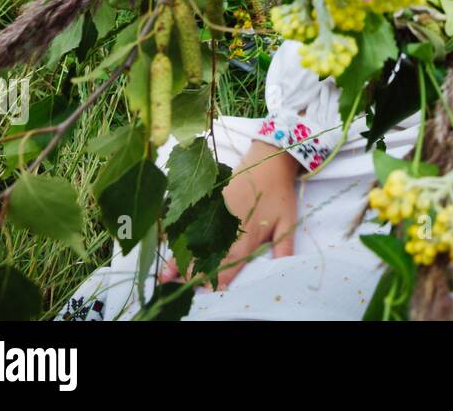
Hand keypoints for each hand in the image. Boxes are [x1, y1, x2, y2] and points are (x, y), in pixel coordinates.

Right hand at [159, 141, 297, 289]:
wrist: (269, 162)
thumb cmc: (280, 193)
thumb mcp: (287, 222)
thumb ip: (284, 248)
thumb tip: (281, 269)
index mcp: (246, 239)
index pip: (228, 266)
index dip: (217, 280)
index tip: (207, 291)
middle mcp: (226, 230)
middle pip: (206, 258)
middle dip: (193, 274)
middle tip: (180, 286)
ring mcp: (214, 215)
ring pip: (194, 242)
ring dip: (179, 260)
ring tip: (165, 275)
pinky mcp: (208, 203)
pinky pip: (189, 223)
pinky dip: (177, 236)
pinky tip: (165, 245)